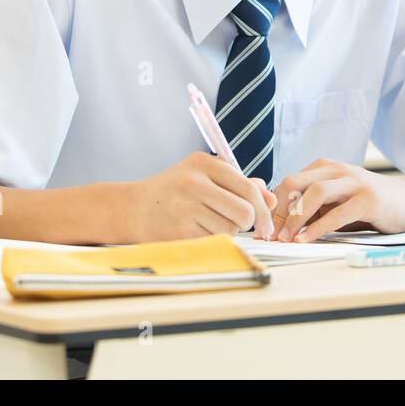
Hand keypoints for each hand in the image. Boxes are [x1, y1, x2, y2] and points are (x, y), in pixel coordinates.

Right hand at [124, 151, 277, 242]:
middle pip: (245, 212)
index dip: (264, 210)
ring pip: (230, 230)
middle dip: (248, 223)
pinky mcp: (178, 232)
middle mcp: (194, 183)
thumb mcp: (204, 176)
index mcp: (203, 163)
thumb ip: (239, 184)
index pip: (248, 188)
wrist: (133, 208)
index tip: (265, 223)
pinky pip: (213, 242)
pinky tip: (195, 231)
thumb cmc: (175, 191)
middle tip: (239, 224)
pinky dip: (210, 240)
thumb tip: (271, 200)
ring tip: (207, 222)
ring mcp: (184, 208)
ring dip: (226, 232)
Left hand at [269, 158, 404, 242]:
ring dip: (294, 218)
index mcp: (324, 167)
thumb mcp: (336, 201)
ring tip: (285, 238)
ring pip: (314, 193)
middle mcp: (337, 170)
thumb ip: (313, 207)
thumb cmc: (368, 204)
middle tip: (268, 233)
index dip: (271, 206)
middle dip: (277, 209)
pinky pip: (337, 213)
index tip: (262, 229)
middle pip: (295, 182)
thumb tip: (278, 226)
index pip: (288, 182)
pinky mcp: (368, 200)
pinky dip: (318, 227)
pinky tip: (306, 239)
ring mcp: (354, 183)